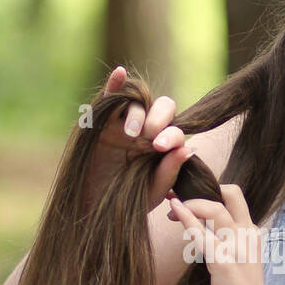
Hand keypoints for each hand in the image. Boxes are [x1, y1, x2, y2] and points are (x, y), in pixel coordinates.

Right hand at [89, 66, 194, 212]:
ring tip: (131, 134)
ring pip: (137, 103)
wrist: (95, 210)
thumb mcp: (153, 191)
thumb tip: (189, 147)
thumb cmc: (128, 203)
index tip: (161, 146)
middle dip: (159, 118)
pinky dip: (116, 84)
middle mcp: (146, 131)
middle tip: (151, 135)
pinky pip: (110, 98)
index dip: (171, 134)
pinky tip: (120, 74)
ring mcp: (123, 124)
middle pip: (161, 108)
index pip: (174, 130)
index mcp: (162, 146)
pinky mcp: (101, 123)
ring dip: (137, 113)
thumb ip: (170, 171)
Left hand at [165, 183, 273, 284]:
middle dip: (203, 189)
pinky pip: (202, 235)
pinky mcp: (223, 263)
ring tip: (171, 208)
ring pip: (214, 210)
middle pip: (231, 193)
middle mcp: (247, 235)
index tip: (191, 198)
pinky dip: (187, 220)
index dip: (213, 190)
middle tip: (178, 196)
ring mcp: (236, 248)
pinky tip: (174, 212)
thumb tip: (204, 229)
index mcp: (251, 233)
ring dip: (190, 204)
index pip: (235, 197)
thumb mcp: (239, 260)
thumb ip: (227, 241)